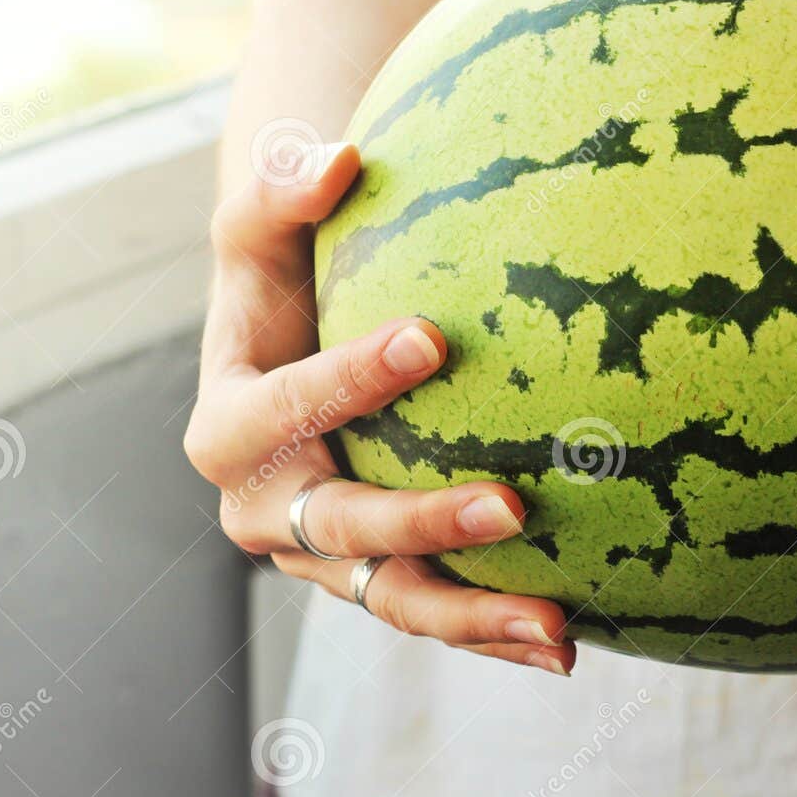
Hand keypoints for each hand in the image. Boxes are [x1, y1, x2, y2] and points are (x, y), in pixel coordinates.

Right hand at [184, 142, 573, 676]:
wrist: (292, 354)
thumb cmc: (282, 280)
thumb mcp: (262, 233)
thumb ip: (282, 191)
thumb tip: (340, 156)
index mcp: (228, 427)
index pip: (284, 409)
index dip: (348, 380)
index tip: (432, 338)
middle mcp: (265, 510)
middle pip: (341, 531)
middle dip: (423, 524)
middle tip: (514, 506)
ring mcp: (322, 557)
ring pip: (394, 597)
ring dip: (473, 614)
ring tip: (559, 628)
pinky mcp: (376, 577)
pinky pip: (432, 608)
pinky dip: (491, 629)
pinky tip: (568, 639)